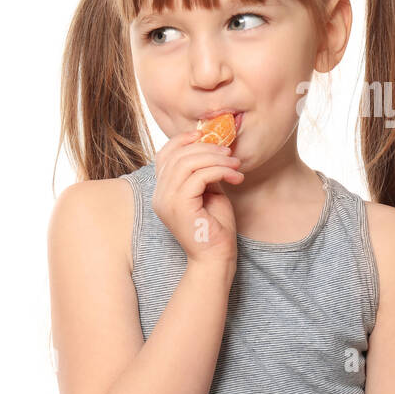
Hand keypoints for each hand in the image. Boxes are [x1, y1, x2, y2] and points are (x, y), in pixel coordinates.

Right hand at [151, 129, 243, 267]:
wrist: (216, 258)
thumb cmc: (215, 228)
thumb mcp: (208, 192)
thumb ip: (203, 172)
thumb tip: (212, 148)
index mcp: (162, 192)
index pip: (164, 155)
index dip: (182, 140)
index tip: (206, 135)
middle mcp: (159, 196)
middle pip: (177, 156)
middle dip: (207, 148)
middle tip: (230, 153)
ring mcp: (166, 201)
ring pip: (187, 163)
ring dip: (215, 158)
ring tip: (235, 165)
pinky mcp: (180, 206)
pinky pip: (199, 176)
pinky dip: (220, 171)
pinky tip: (234, 177)